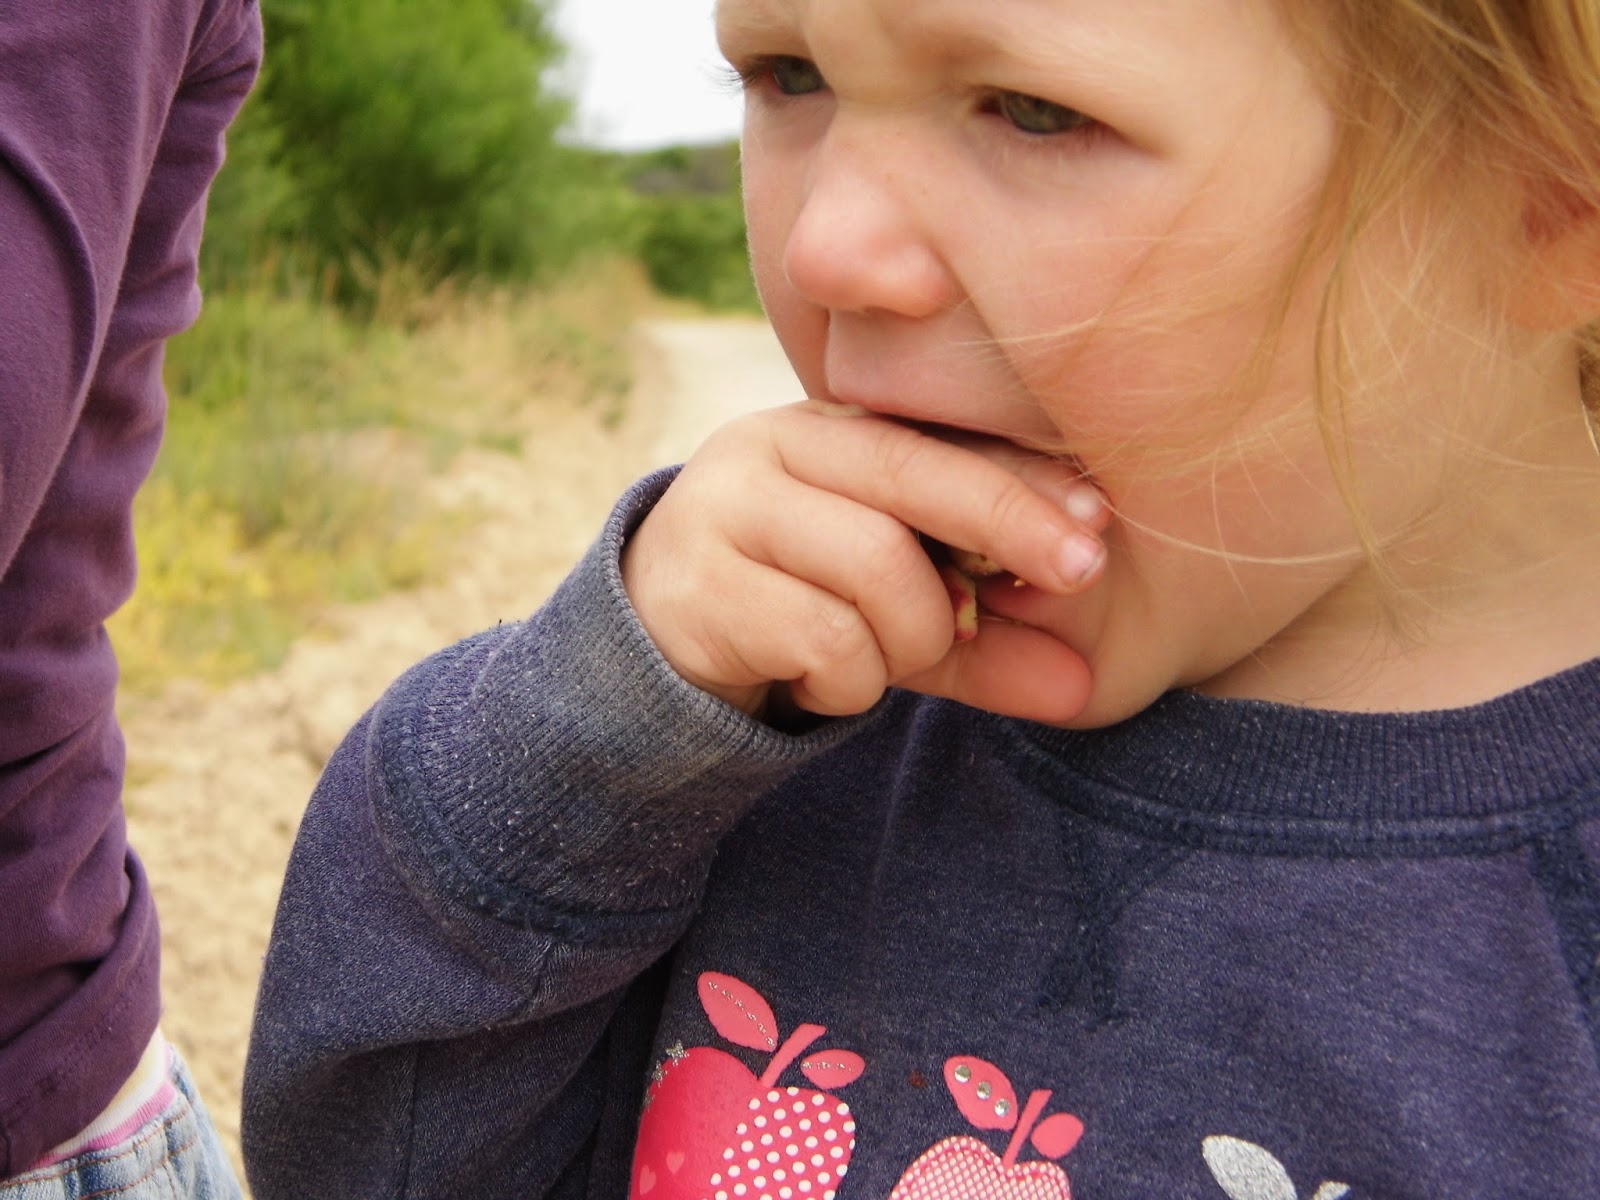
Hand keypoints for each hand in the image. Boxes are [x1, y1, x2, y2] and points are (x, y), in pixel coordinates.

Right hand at [621, 400, 1108, 723]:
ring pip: (877, 569)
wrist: (653, 645)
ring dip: (911, 640)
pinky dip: (850, 682)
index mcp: (825, 430)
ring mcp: (725, 510)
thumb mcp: (897, 618)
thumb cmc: (796, 612)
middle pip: (911, 478)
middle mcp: (769, 447)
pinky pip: (827, 640)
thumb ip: (983, 641)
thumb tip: (1081, 685)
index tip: (1100, 526)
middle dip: (1007, 524)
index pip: (936, 440)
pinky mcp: (700, 587)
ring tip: (880, 660)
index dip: (1023, 480)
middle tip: (1080, 575)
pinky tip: (818, 681)